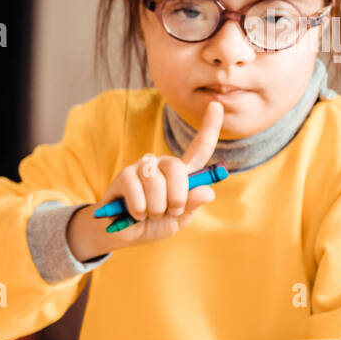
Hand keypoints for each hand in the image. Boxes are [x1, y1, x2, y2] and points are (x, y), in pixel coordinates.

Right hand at [68, 100, 222, 259]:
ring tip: (149, 215)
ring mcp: (141, 168)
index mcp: (181, 173)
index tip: (216, 104)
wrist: (125, 235)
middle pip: (177, 169)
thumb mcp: (179, 220)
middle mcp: (162, 165)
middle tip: (171, 212)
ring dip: (156, 209)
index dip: (209, 128)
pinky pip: (137, 193)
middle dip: (177, 197)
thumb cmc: (154, 224)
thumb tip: (207, 191)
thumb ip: (192, 205)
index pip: (199, 148)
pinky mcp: (123, 176)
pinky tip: (135, 214)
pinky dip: (140, 211)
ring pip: (156, 184)